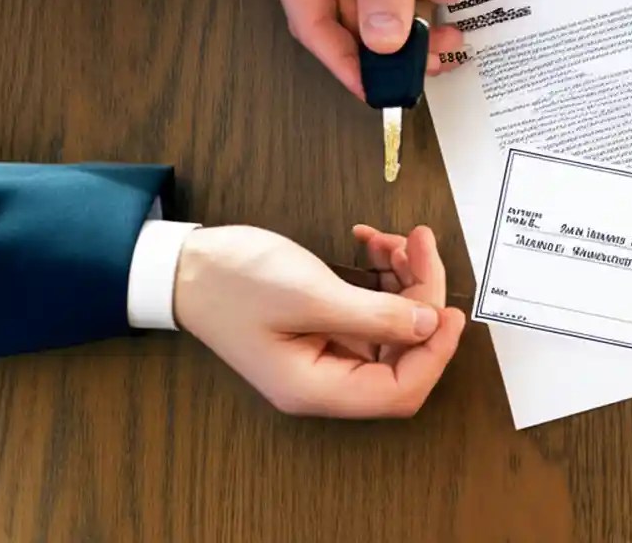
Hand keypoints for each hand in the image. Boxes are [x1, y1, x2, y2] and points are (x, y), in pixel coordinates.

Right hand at [174, 223, 465, 417]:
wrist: (181, 264)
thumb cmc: (231, 281)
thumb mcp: (308, 293)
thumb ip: (374, 314)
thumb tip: (428, 325)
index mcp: (316, 387)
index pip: (400, 390)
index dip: (435, 352)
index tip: (451, 309)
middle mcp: (324, 379)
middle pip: (402, 355)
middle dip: (421, 298)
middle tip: (421, 246)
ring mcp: (325, 353)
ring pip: (391, 327)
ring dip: (404, 282)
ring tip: (398, 240)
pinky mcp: (324, 326)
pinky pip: (371, 310)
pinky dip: (382, 277)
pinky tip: (374, 245)